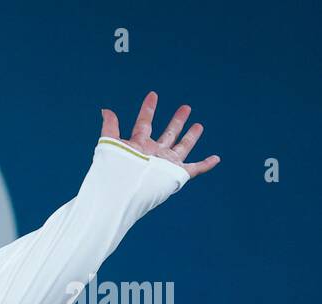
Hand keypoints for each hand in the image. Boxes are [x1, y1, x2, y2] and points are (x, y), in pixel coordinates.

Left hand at [100, 91, 218, 178]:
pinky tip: (216, 158)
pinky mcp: (176, 174)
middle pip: (168, 133)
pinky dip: (206, 164)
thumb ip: (110, 127)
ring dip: (191, 136)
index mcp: (139, 145)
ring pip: (182, 147)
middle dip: (177, 121)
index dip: (148, 109)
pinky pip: (195, 169)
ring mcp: (166, 163)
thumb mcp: (110, 144)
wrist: (124, 191)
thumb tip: (105, 110)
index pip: (144, 123)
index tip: (153, 95)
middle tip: (186, 107)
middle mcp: (154, 153)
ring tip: (199, 125)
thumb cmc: (115, 170)